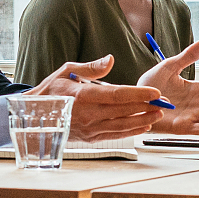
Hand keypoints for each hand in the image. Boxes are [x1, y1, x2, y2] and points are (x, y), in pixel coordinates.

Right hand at [30, 55, 165, 141]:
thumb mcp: (66, 71)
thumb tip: (110, 59)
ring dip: (142, 120)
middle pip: (123, 111)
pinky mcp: (89, 137)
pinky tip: (144, 126)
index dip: (137, 94)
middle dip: (146, 106)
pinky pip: (114, 135)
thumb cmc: (51, 91)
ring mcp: (88, 128)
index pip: (115, 95)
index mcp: (81, 95)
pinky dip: (131, 131)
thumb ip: (91, 68)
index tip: (154, 92)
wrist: (33, 116)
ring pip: (121, 125)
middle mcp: (86, 114)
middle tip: (164, 102)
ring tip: (159, 114)